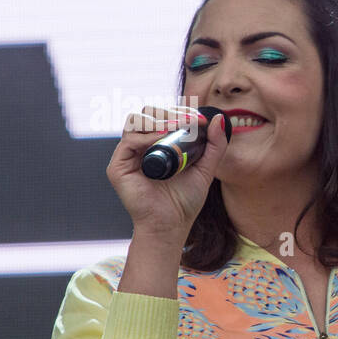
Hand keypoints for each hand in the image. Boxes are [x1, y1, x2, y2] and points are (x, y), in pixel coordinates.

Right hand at [107, 104, 229, 241]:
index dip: (179, 112)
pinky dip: (147, 136)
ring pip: (135, 122)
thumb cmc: (185, 202)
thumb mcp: (205, 169)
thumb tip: (219, 118)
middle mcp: (140, 147)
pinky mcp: (118, 167)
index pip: (162, 117)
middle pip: (147, 114)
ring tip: (178, 127)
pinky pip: (129, 141)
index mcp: (156, 145)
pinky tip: (163, 140)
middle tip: (191, 120)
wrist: (171, 226)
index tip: (200, 118)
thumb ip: (214, 146)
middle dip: (169, 112)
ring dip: (159, 120)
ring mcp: (127, 156)